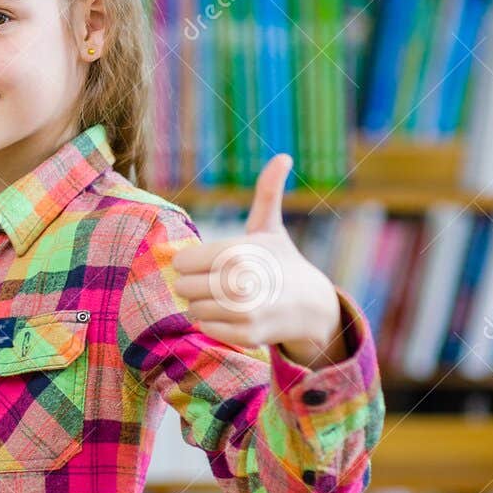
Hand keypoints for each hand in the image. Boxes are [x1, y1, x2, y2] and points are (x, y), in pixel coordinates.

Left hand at [169, 154, 344, 365]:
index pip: (181, 262)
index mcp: (237, 252)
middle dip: (196, 284)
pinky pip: (206, 329)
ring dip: (204, 305)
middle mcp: (239, 282)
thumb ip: (267, 192)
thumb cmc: (281, 262)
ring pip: (193, 309)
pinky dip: (215, 324)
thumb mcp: (270, 227)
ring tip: (228, 297)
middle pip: (183, 287)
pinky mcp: (245, 335)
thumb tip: (284, 156)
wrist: (311, 305)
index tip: (211, 262)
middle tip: (220, 281)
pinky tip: (234, 315)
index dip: (192, 262)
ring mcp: (243, 311)